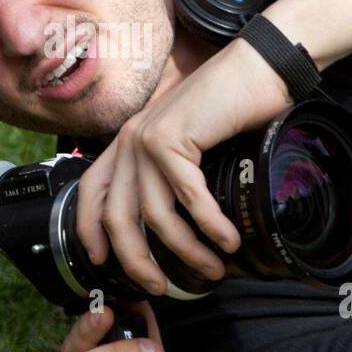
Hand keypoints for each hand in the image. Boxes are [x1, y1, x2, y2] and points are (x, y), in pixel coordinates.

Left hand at [75, 35, 289, 293]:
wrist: (260, 65)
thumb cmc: (233, 106)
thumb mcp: (191, 143)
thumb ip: (174, 173)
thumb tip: (176, 225)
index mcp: (128, 140)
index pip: (92, 191)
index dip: (90, 230)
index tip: (102, 262)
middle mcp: (130, 139)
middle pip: (118, 217)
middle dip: (137, 260)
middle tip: (161, 286)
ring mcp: (148, 137)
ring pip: (157, 215)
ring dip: (187, 249)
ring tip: (213, 267)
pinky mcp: (174, 137)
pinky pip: (188, 198)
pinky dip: (210, 225)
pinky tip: (228, 240)